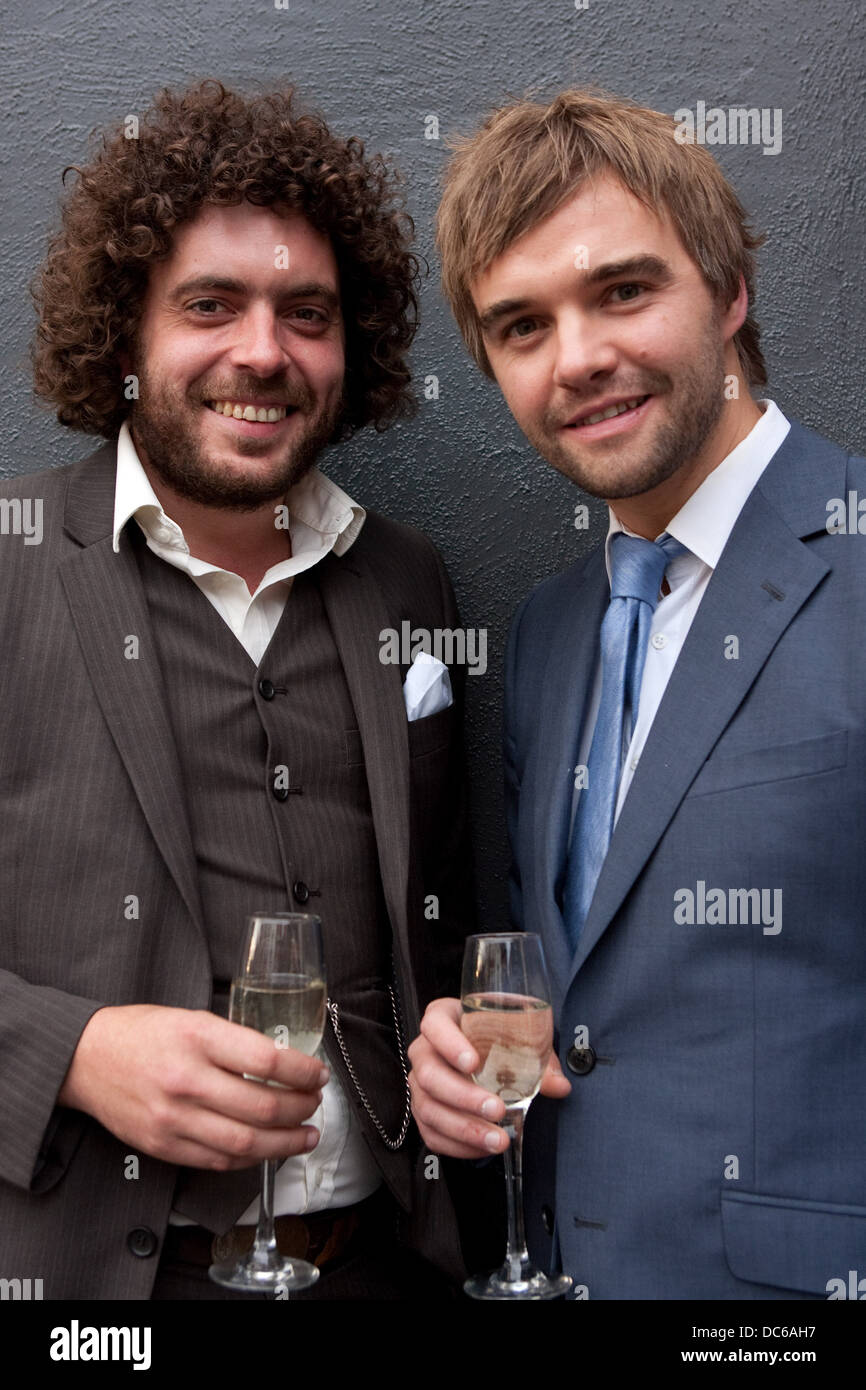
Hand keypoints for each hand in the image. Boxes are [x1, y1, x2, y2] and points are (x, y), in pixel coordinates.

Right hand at [57, 1004, 328, 1169]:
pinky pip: (218, 1160)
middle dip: (301, 1108)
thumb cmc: (142, 1032)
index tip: (318, 1074)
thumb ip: (233, 1041)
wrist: (85, 1058)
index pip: (266, 1060)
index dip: (302, 1071)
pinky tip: (268, 1149)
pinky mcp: (163, 1146)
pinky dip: (250, 1158)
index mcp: (197, 1037)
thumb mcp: (191, 1018)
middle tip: (316, 1104)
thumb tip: (283, 1062)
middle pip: (262, 1105)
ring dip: (285, 1143)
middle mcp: (186, 1079)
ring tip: (306, 1135)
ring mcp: (173, 1118)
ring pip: (245, 1142)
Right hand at [408, 997, 570, 1157]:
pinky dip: (458, 1145)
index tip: (473, 1063)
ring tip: (497, 1140)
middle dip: (463, 1096)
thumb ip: (538, 1059)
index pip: (434, 1025)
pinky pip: (431, 1134)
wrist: (485, 1053)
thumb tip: (559, 1085)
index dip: (449, 1044)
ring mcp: (420, 1084)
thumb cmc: (498, 1037)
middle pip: (429, 1074)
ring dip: (464, 1128)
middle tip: (497, 1109)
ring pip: (428, 1108)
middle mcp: (425, 1050)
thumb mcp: (520, 1037)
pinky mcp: (423, 1112)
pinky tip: (484, 1149)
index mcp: (443, 1019)